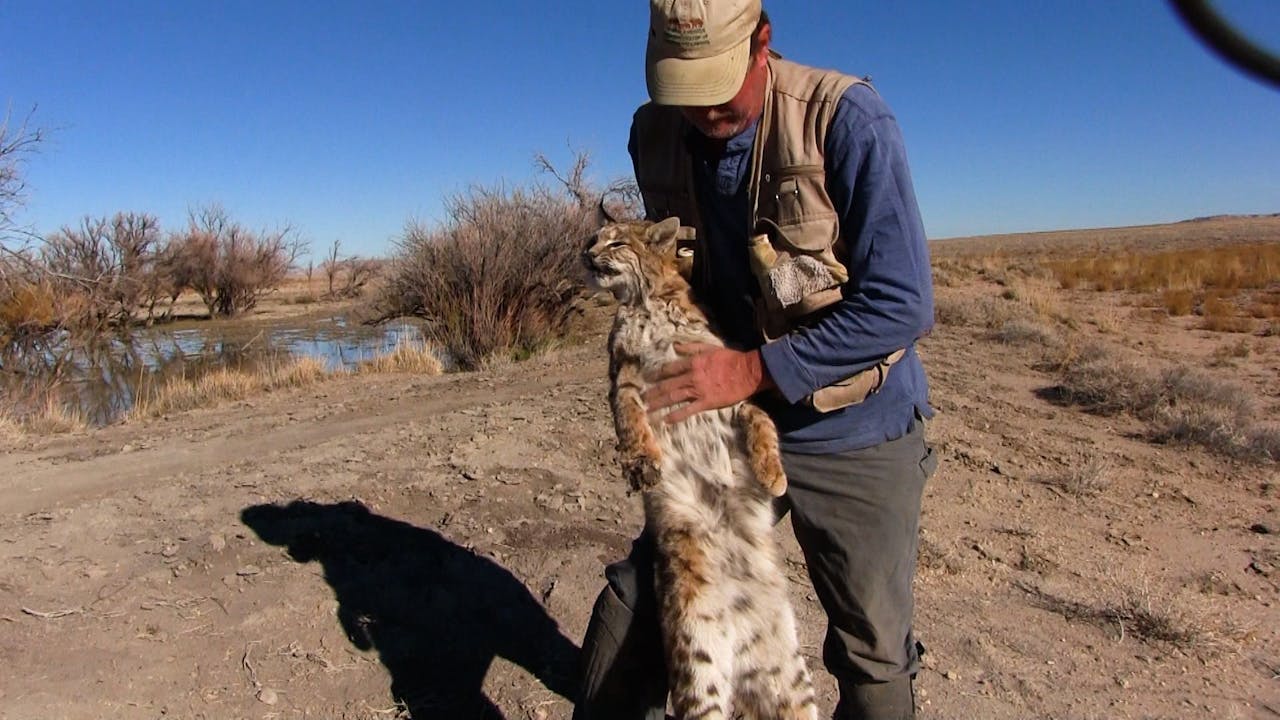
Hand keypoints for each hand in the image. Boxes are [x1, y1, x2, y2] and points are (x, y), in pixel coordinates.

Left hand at [643, 342, 774, 423]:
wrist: (747, 372)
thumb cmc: (731, 359)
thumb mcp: (710, 347)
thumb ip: (692, 347)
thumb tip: (675, 346)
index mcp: (693, 362)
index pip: (670, 369)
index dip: (658, 374)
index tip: (648, 378)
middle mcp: (692, 377)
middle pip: (667, 385)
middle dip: (653, 391)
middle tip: (642, 397)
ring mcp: (698, 390)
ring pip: (673, 398)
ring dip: (659, 404)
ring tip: (648, 410)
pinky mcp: (706, 402)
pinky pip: (687, 410)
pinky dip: (675, 415)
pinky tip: (665, 420)